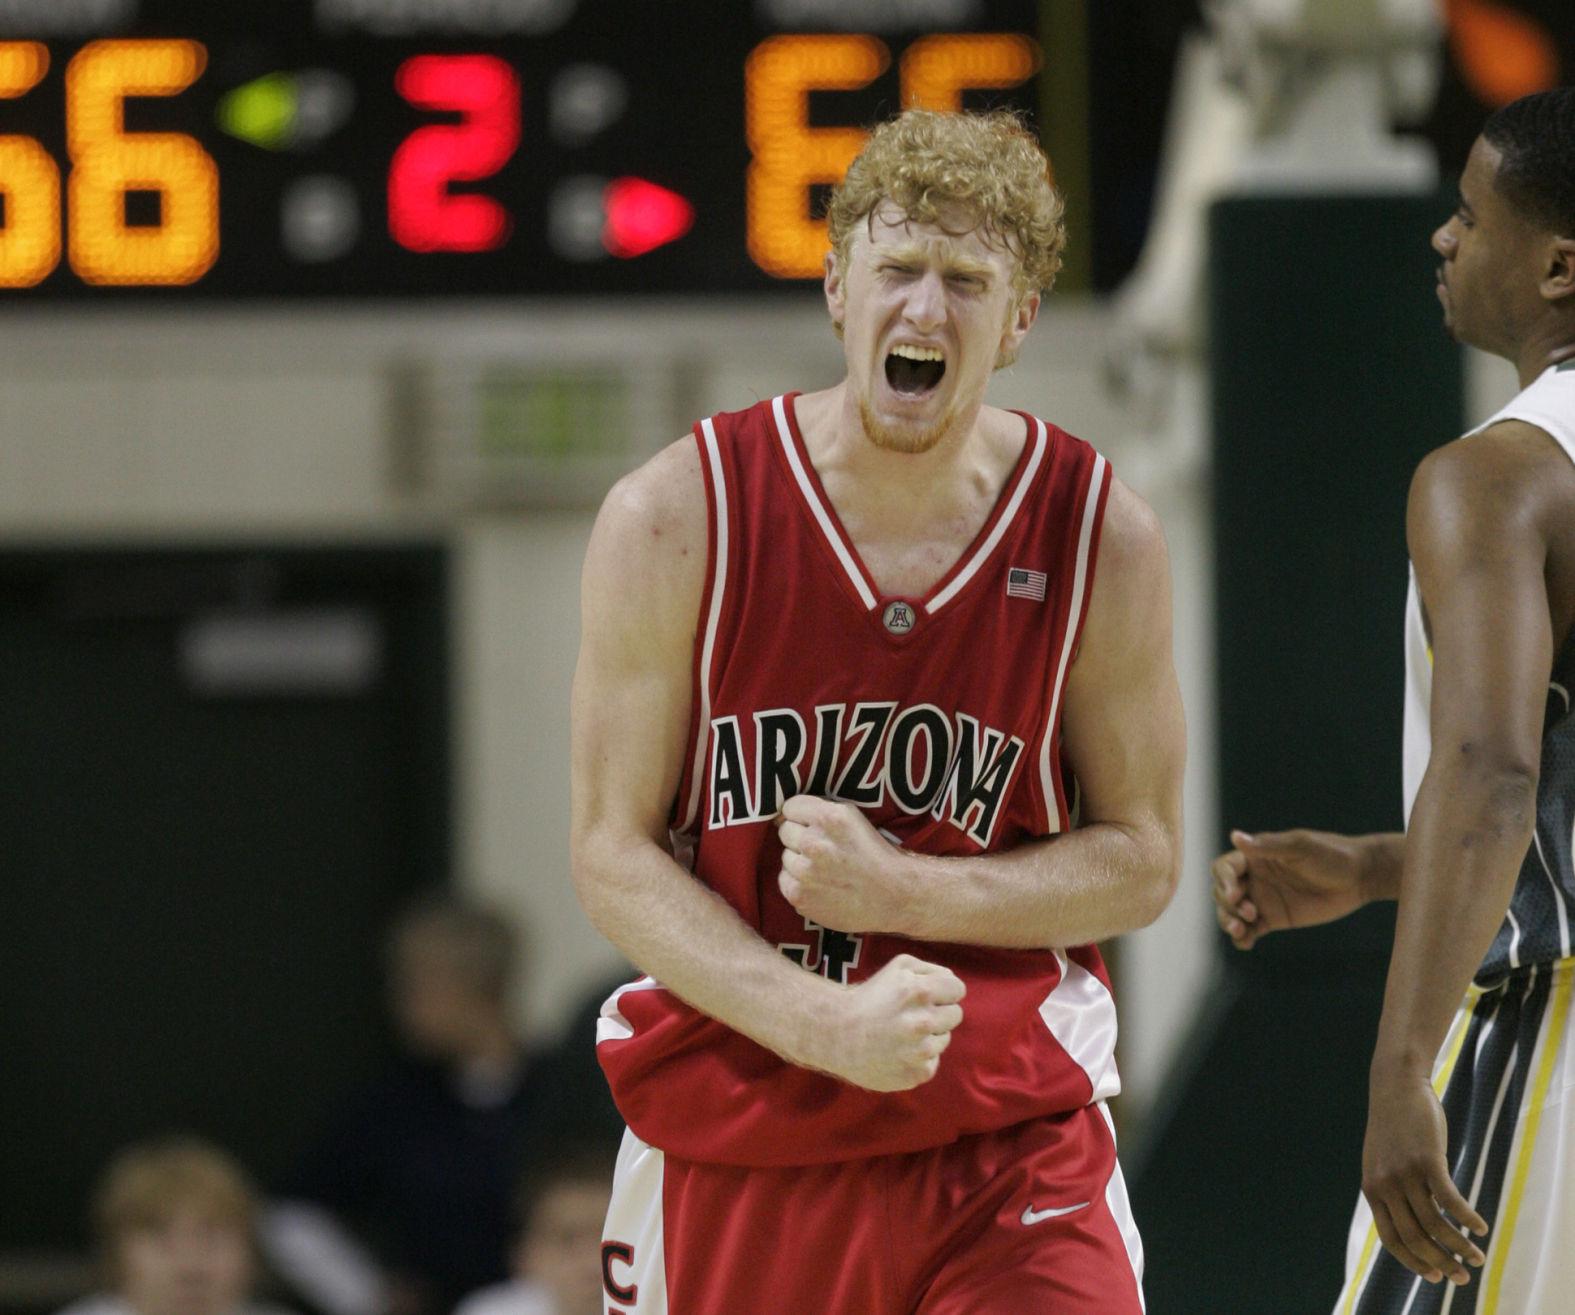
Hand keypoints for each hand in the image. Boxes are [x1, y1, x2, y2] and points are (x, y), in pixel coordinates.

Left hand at [776, 795, 909, 933]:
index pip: (791, 806)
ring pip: (785, 857)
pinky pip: (785, 881)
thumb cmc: (877, 855)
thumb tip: (786, 813)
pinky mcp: (800, 896)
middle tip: (822, 850)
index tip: (810, 824)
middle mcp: (814, 842)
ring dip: (799, 861)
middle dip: (800, 837)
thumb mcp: (854, 818)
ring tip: (824, 870)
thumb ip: (822, 811)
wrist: (895, 896)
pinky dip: (798, 883)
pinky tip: (819, 886)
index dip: (801, 815)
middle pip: (785, 831)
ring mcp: (805, 872)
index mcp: (830, 818)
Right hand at [803, 953, 965, 1091]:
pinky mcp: (917, 1073)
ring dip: (929, 1036)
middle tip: (913, 1015)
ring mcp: (920, 1051)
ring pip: (945, 1039)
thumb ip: (929, 969)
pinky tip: (900, 1052)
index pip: (958, 989)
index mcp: (919, 991)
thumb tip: (951, 981)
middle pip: (955, 1014)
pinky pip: (933, 1062)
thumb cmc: (869, 997)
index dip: (944, 990)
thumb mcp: (897, 968)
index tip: (928, 996)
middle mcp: (923, 1021)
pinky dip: (920, 1058)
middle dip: (937, 1012)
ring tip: (903, 1034)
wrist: (837, 1034)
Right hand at [1211, 828, 1380, 948]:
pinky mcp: (1274, 919)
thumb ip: (1267, 846)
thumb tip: (1235, 836)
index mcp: (1255, 857)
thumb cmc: (1331, 854)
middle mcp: (1254, 878)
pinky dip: (1242, 938)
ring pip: (1231, 912)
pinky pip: (1251, 930)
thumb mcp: (1300, 847)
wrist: (1359, 877)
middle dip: (1228, 905)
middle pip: (1222, 892)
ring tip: (1241, 931)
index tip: (1236, 894)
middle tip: (1249, 913)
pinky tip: (1246, 943)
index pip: (1224, 868)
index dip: (1224, 881)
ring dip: (1228, 922)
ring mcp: (1263, 899)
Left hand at [1362, 1068, 1486, 1285]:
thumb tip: (1416, 1222)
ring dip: (1459, 1246)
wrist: (1395, 1087)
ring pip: (1435, 1224)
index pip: (1391, 1239)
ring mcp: (1405, 1173)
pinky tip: (1480, 1228)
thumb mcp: (1384, 1162)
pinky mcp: (1427, 1160)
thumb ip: (1393, 1191)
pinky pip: (1450, 1200)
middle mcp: (1385, 1185)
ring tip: (1478, 1256)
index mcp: (1372, 1190)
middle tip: (1462, 1278)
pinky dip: (1467, 1219)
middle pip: (1415, 1237)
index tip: (1434, 1276)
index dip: (1414, 1262)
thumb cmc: (1394, 1128)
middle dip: (1441, 1263)